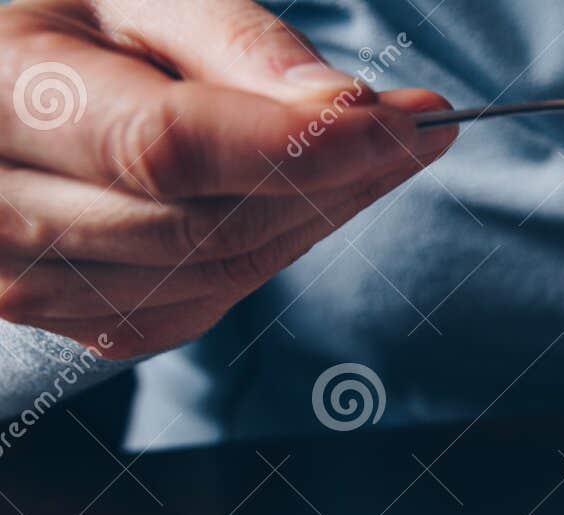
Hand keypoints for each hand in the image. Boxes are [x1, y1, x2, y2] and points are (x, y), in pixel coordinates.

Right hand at [0, 0, 457, 357]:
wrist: (4, 98)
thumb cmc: (75, 34)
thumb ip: (237, 45)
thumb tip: (344, 108)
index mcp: (5, 94)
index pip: (168, 147)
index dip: (301, 146)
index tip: (406, 123)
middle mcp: (4, 208)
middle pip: (212, 223)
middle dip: (337, 178)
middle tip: (417, 129)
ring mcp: (33, 285)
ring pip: (226, 272)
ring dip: (319, 216)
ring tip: (371, 152)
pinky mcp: (87, 325)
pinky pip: (214, 301)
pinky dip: (275, 249)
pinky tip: (297, 197)